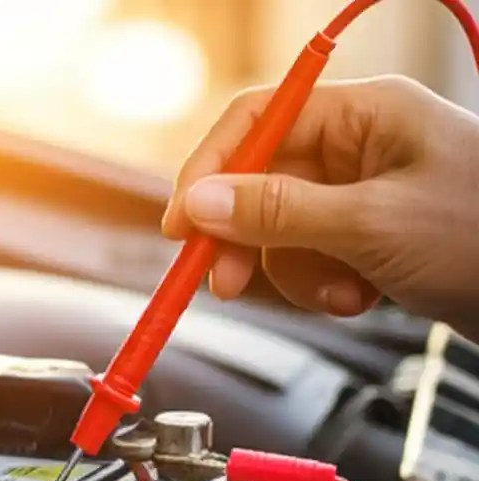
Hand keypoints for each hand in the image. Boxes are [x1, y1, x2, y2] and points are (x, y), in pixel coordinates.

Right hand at [162, 75, 478, 338]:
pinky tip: (360, 295)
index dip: (208, 169)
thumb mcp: (372, 224)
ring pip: (281, 227)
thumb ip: (277, 212)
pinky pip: (311, 254)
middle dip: (246, 236)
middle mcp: (360, 144)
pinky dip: (323, 283)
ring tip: (339, 292)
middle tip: (226, 281)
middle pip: (260, 179)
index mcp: (365, 113)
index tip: (180, 224)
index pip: (256, 121)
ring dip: (296, 271)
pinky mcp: (370, 234)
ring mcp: (364, 191)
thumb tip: (198, 203)